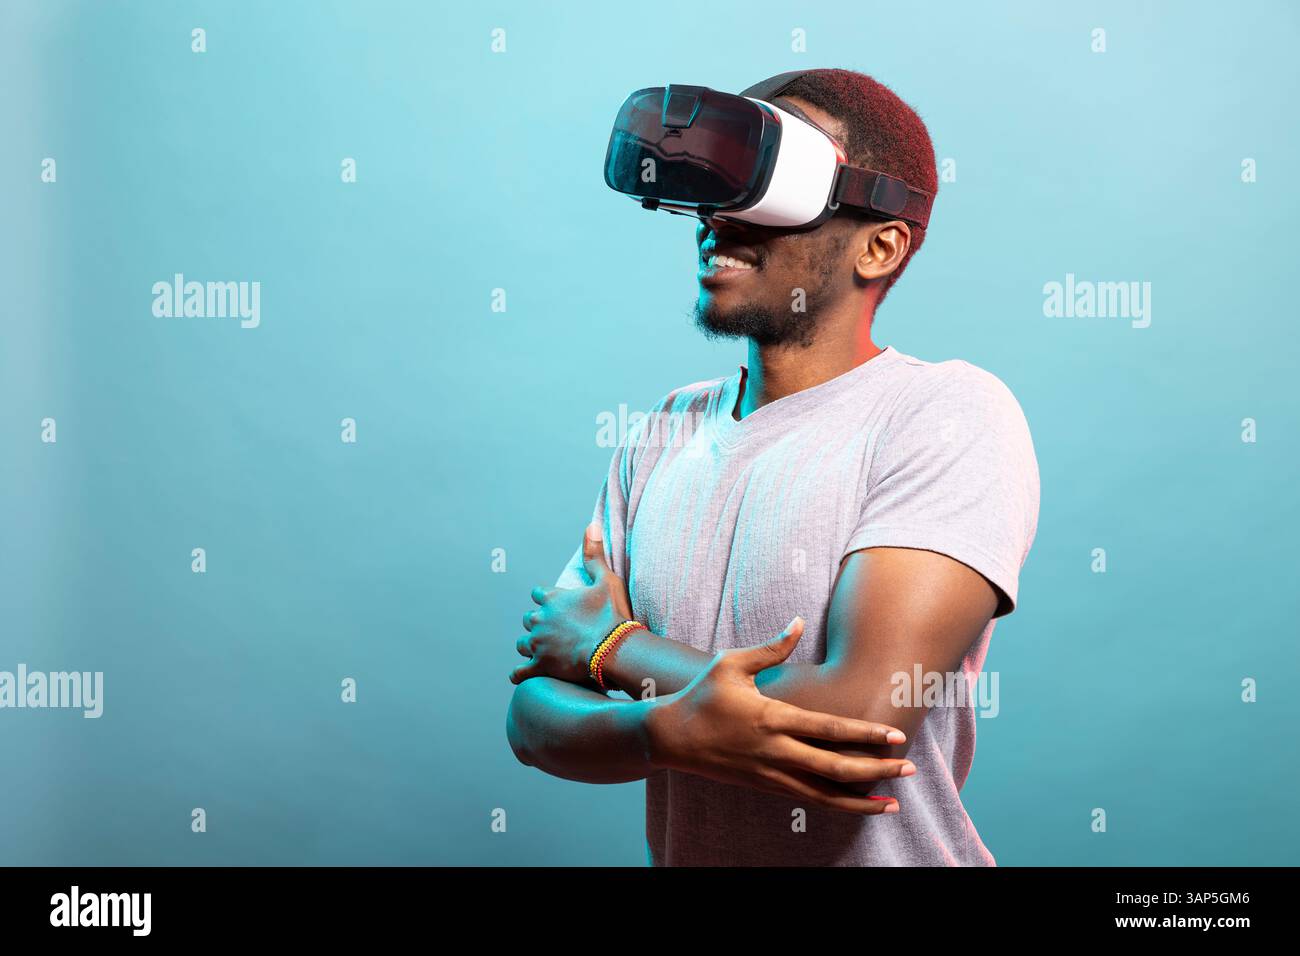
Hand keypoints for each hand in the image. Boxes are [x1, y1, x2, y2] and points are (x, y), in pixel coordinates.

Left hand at [511, 522, 633, 686]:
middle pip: (528, 618)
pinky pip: (520, 671)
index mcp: (553, 599)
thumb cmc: (611, 614)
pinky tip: (520, 674)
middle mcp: (540, 619)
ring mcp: (538, 644)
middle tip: (552, 629)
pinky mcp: (540, 666)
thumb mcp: (606, 580)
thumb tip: (591, 524)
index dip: (545, 599)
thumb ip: (594, 554)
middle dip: (537, 623)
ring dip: (529, 644)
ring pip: (522, 642)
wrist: (612, 649)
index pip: (538, 594)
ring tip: (539, 649)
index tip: (553, 604)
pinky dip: (519, 673)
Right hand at [644, 617, 914, 814]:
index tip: (895, 737)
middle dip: (876, 771)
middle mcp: (775, 752)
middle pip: (835, 769)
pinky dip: (835, 805)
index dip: (865, 735)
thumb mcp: (732, 663)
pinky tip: (857, 805)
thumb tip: (798, 623)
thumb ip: (771, 648)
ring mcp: (770, 774)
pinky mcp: (764, 786)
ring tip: (892, 804)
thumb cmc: (701, 695)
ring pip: (824, 796)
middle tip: (908, 770)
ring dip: (861, 801)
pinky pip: (807, 800)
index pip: (829, 731)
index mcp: (771, 719)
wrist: (670, 738)